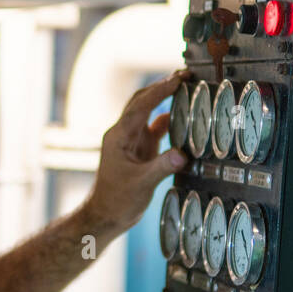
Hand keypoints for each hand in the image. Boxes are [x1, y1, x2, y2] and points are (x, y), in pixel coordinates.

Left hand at [82, 69, 192, 235]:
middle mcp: (123, 134)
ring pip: (148, 112)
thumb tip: (182, 154)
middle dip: (162, 87)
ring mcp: (131, 140)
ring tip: (186, 88)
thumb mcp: (141, 184)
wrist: (106, 215)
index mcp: (118, 136)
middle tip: (185, 76)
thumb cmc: (117, 201)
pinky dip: (168, 120)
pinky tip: (183, 116)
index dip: (159, 91)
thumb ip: (161, 167)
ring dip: (165, 100)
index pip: (140, 106)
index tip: (177, 79)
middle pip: (142, 102)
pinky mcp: (139, 149)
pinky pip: (155, 128)